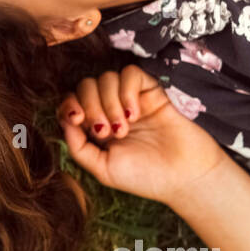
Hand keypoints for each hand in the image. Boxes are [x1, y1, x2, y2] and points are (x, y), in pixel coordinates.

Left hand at [57, 65, 225, 205]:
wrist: (185, 177)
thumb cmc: (146, 177)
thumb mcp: (103, 168)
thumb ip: (79, 146)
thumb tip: (64, 120)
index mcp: (98, 127)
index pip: (73, 102)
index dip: (69, 105)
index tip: (77, 120)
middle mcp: (112, 109)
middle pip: (86, 86)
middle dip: (90, 106)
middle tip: (106, 131)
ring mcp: (132, 99)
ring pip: (106, 78)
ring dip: (109, 102)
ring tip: (124, 128)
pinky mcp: (152, 90)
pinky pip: (130, 73)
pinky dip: (126, 91)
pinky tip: (135, 114)